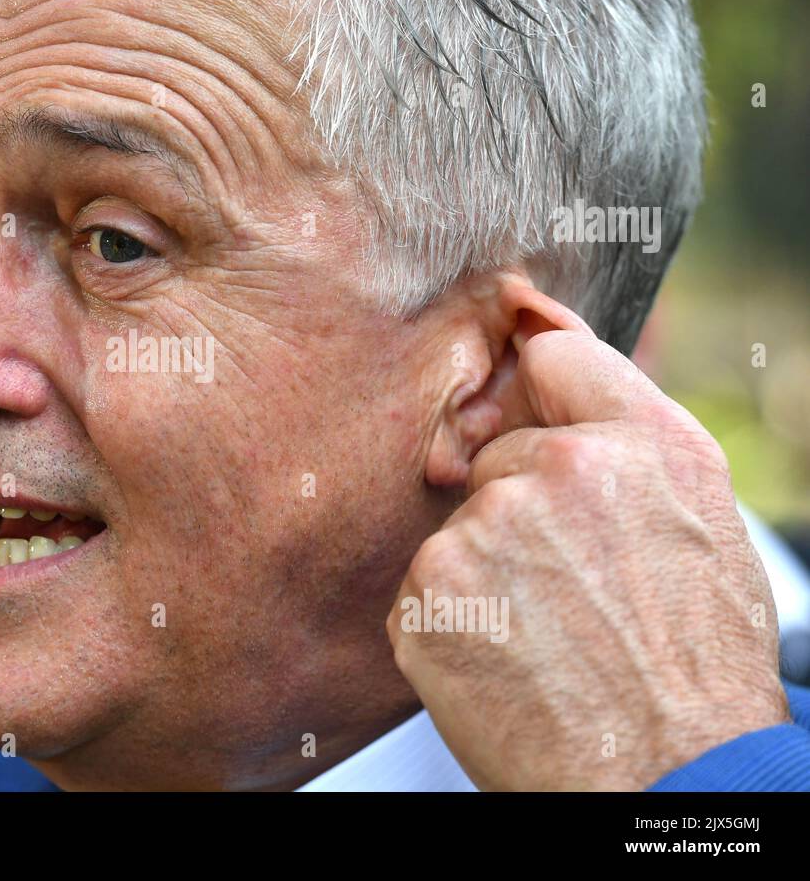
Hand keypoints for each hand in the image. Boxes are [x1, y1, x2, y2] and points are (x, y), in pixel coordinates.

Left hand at [386, 329, 789, 789]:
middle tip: (572, 585)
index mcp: (640, 446)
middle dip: (519, 505)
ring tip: (547, 631)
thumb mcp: (700, 518)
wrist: (667, 776)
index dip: (537, 386)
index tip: (519, 392)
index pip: (552, 356)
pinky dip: (452, 620)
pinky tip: (507, 657)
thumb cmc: (694, 662)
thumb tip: (550, 349)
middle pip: (498, 454)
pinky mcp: (429, 595)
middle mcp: (560, 473)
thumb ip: (630, 428)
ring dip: (486, 569)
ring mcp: (485, 533)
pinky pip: (426, 585)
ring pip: (460, 525)